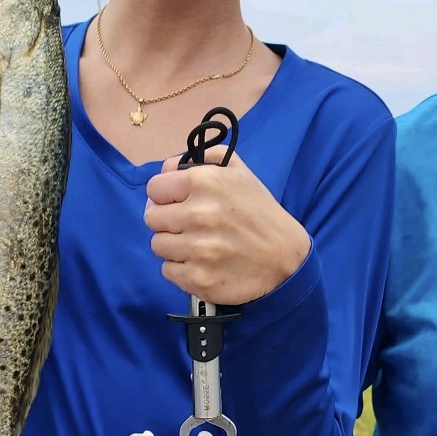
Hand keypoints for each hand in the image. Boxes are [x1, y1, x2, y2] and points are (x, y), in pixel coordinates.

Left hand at [143, 154, 309, 303]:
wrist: (284, 259)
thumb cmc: (259, 213)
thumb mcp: (238, 171)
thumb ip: (202, 158)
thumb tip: (168, 167)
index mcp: (205, 182)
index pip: (154, 188)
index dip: (164, 194)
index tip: (176, 201)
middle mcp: (198, 214)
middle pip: (152, 218)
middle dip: (167, 220)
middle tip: (187, 224)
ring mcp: (197, 249)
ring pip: (158, 245)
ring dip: (173, 245)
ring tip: (198, 243)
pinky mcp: (198, 278)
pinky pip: (168, 270)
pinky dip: (181, 268)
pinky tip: (202, 262)